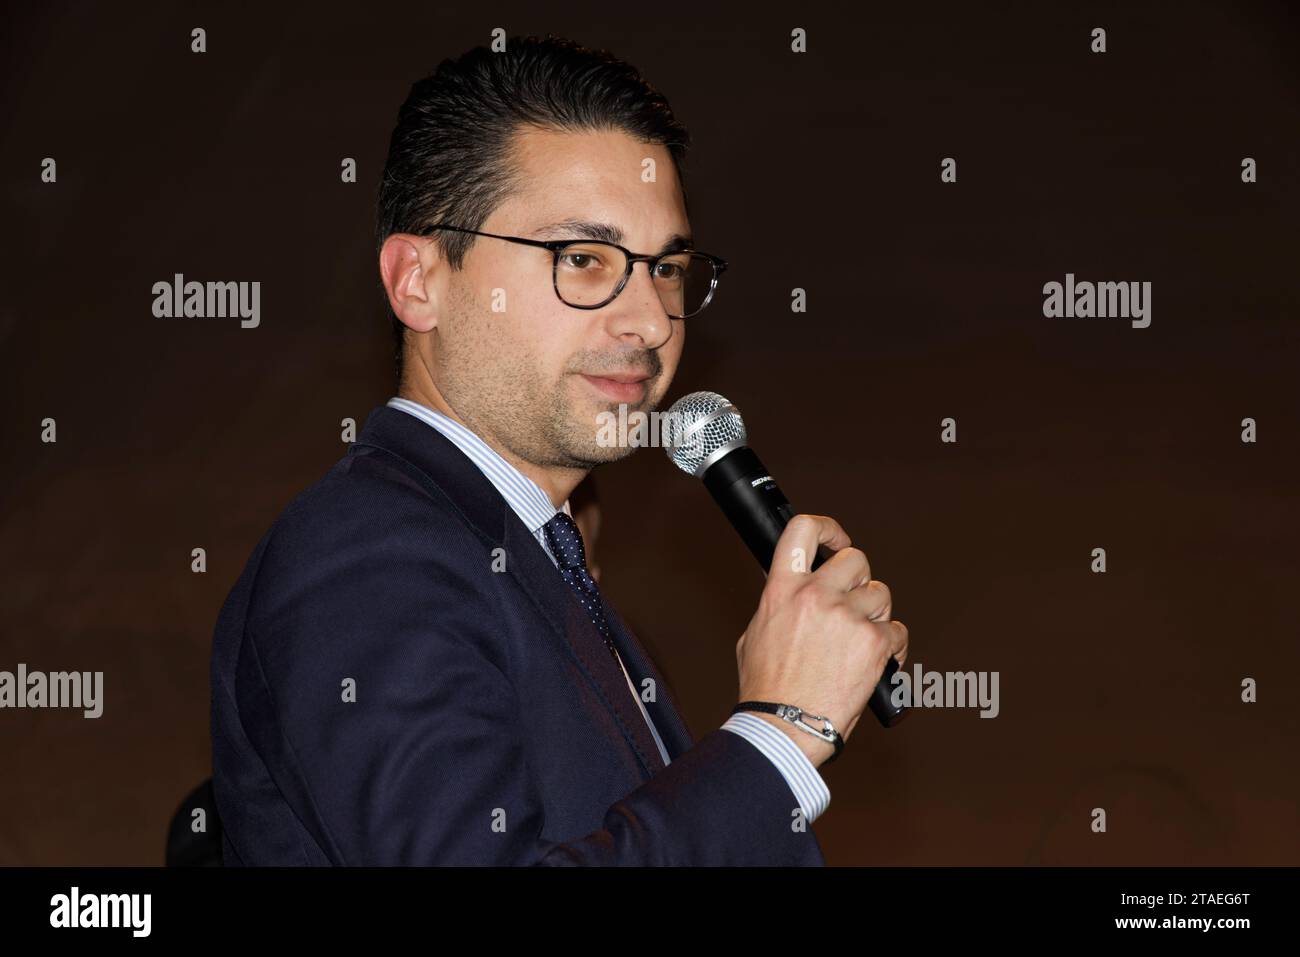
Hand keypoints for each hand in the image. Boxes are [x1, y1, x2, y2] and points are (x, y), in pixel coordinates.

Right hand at [735, 514, 907, 767]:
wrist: (785, 726)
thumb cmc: (767, 689)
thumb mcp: (756, 633)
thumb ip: (778, 603)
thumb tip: (790, 588)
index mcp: (783, 589)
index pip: (803, 531)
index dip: (826, 528)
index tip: (834, 539)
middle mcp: (816, 596)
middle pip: (855, 559)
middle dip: (857, 580)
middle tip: (850, 604)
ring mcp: (847, 617)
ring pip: (880, 595)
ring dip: (874, 615)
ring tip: (858, 642)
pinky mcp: (874, 643)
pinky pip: (896, 631)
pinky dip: (891, 647)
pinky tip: (876, 662)